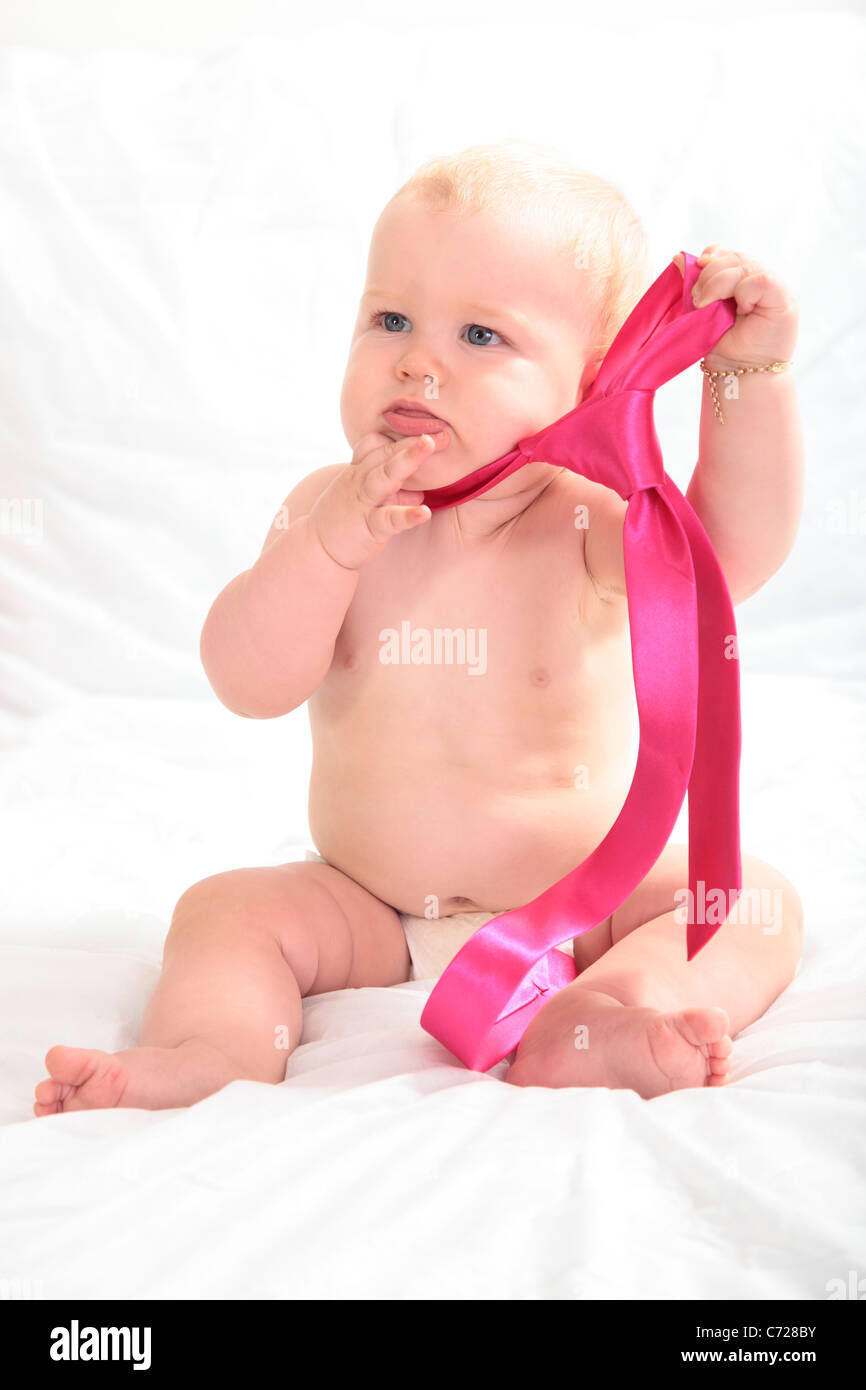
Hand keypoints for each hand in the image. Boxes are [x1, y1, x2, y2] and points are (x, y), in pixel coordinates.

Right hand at [308, 428, 448, 569]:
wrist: (316, 549)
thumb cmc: (344, 519)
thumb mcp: (361, 496)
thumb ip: (389, 490)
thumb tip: (418, 491)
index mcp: (359, 471)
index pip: (380, 445)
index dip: (405, 436)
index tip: (431, 425)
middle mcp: (360, 481)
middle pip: (385, 453)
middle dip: (411, 440)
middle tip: (440, 429)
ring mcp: (364, 502)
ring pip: (385, 476)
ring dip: (407, 460)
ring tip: (429, 445)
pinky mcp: (368, 527)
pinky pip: (388, 519)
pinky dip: (406, 515)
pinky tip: (425, 512)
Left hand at [672, 246, 797, 370]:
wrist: (738, 375)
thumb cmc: (722, 347)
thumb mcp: (704, 310)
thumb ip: (695, 284)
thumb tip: (678, 257)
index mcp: (742, 278)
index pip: (726, 253)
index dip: (709, 260)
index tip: (695, 282)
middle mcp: (760, 278)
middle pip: (734, 257)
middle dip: (709, 275)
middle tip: (698, 300)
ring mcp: (774, 287)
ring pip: (744, 266)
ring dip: (718, 284)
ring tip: (709, 306)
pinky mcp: (784, 299)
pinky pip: (760, 280)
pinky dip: (744, 292)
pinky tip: (742, 310)